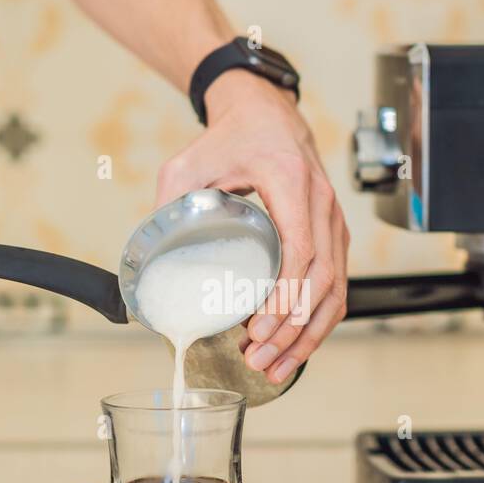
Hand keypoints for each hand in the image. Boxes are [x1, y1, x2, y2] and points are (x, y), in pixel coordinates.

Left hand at [156, 69, 350, 383]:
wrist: (267, 115)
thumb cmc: (232, 137)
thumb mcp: (189, 162)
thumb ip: (168, 201)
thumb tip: (147, 256)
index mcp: (292, 182)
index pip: (300, 247)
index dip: (284, 293)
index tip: (260, 325)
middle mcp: (323, 204)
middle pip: (321, 279)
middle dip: (291, 328)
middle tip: (259, 358)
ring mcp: (334, 222)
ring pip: (336, 290)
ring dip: (308, 336)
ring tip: (275, 367)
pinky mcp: (334, 237)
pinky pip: (336, 287)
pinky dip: (317, 323)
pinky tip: (294, 349)